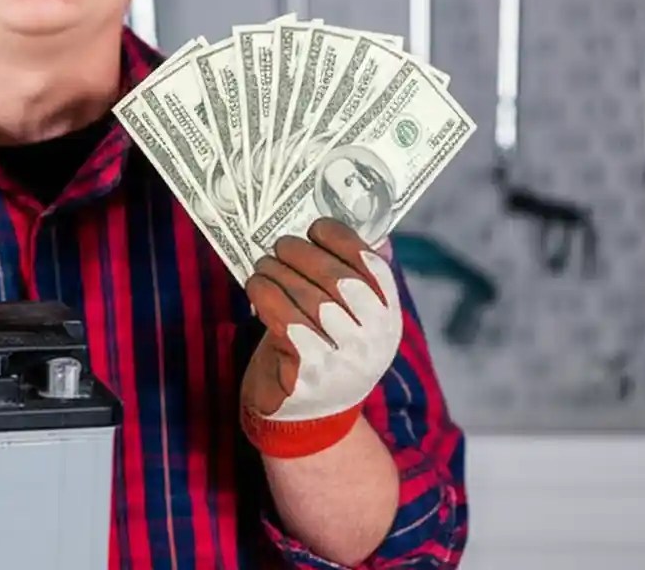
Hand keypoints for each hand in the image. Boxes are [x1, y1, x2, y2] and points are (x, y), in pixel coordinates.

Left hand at [240, 218, 401, 458]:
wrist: (307, 418)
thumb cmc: (322, 353)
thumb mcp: (347, 320)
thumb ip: (357, 281)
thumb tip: (371, 233)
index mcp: (388, 318)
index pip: (372, 267)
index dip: (343, 240)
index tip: (316, 227)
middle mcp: (375, 339)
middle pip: (338, 280)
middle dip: (304, 254)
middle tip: (279, 244)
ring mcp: (346, 359)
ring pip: (309, 299)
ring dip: (278, 273)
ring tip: (262, 264)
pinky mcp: (313, 373)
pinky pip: (287, 322)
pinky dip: (267, 297)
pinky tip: (255, 286)